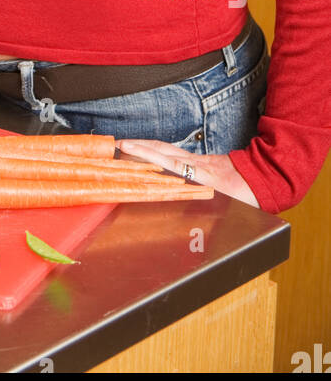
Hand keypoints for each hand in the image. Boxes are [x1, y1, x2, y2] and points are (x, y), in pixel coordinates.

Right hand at [117, 140, 259, 205]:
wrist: (266, 176)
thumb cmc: (249, 195)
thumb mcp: (230, 209)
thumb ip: (211, 216)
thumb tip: (196, 233)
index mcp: (200, 175)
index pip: (167, 162)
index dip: (145, 155)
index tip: (125, 149)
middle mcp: (194, 164)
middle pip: (160, 150)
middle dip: (136, 147)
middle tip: (113, 146)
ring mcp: (196, 159)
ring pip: (165, 149)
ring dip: (144, 146)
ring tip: (123, 146)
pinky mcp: (199, 159)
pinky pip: (173, 152)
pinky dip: (157, 149)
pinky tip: (149, 151)